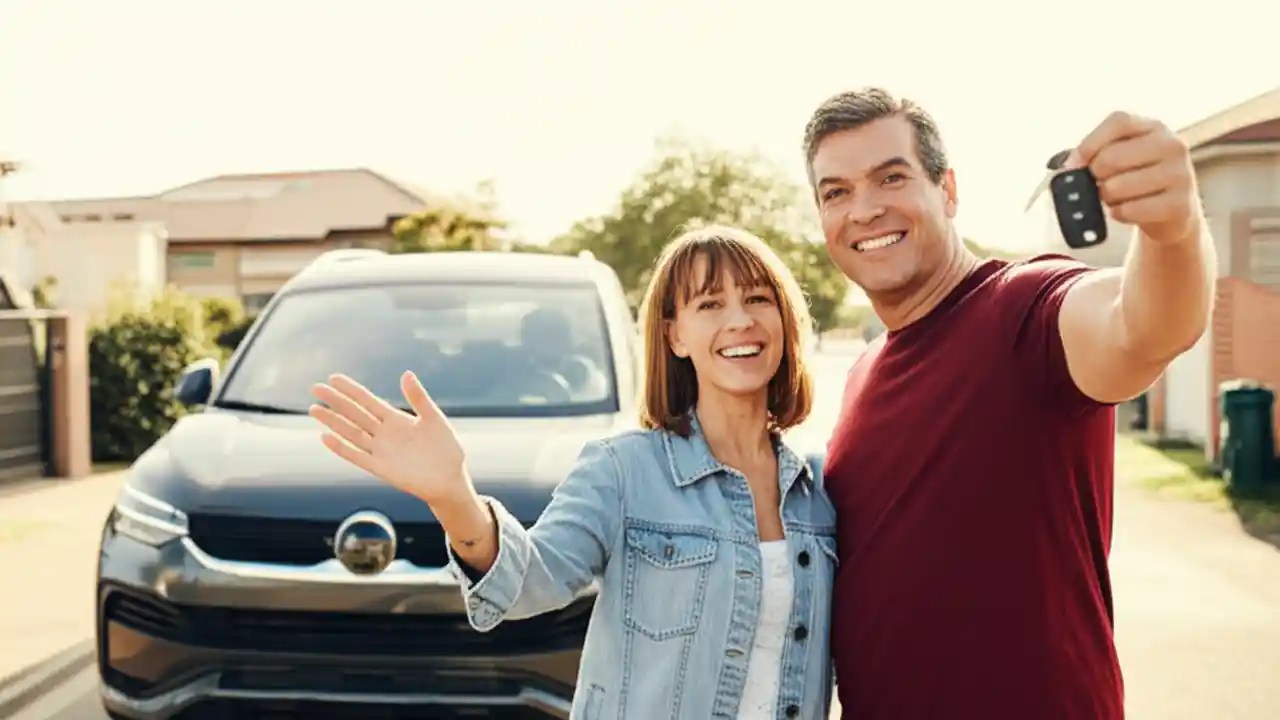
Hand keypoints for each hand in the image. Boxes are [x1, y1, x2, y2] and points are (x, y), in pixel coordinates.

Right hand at [309, 371, 468, 505]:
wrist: (450, 480)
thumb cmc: (446, 449)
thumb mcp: (434, 419)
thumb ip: (419, 398)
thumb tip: (406, 373)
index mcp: (397, 419)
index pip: (368, 400)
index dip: (351, 389)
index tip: (334, 378)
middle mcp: (384, 433)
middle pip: (355, 414)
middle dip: (335, 401)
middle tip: (315, 387)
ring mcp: (380, 450)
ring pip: (351, 432)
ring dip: (333, 421)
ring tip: (314, 409)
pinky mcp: (380, 468)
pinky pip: (356, 456)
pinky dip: (341, 448)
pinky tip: (325, 437)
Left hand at [1065, 111, 1202, 245]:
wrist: (1173, 212)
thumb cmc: (1137, 180)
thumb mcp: (1122, 157)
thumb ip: (1096, 154)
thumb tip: (1068, 166)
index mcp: (1154, 127)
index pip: (1118, 121)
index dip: (1090, 143)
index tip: (1075, 163)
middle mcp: (1171, 146)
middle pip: (1111, 158)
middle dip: (1095, 177)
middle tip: (1100, 183)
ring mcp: (1180, 175)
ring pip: (1116, 187)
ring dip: (1106, 198)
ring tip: (1119, 197)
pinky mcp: (1179, 205)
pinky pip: (1128, 210)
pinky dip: (1119, 214)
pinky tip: (1129, 210)